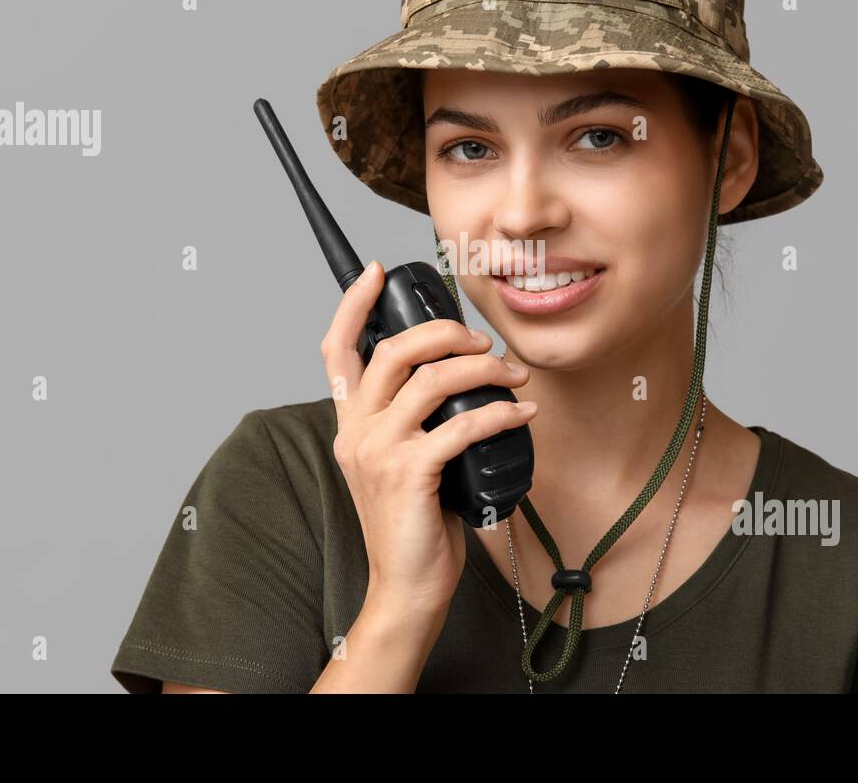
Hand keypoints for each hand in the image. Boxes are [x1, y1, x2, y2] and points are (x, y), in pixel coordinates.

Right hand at [321, 261, 534, 619]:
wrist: (407, 586)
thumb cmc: (414, 524)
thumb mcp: (398, 463)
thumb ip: (410, 423)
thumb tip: (458, 380)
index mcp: (350, 423)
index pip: (336, 350)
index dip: (353, 304)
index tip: (376, 270)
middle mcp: (356, 431)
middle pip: (392, 351)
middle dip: (445, 332)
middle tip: (483, 343)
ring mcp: (379, 452)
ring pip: (430, 380)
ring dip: (482, 370)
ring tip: (513, 377)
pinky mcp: (409, 474)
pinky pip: (461, 425)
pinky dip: (498, 413)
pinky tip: (521, 413)